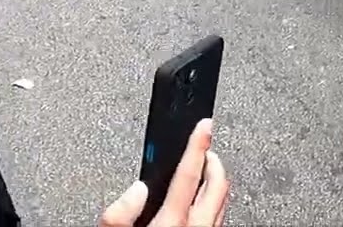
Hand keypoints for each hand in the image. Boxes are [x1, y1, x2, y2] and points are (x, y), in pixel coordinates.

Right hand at [100, 119, 228, 226]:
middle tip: (201, 148)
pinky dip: (212, 201)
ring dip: (214, 180)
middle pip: (217, 182)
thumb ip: (120, 214)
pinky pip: (218, 216)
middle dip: (212, 160)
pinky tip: (200, 202)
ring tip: (201, 171)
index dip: (197, 144)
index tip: (204, 125)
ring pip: (222, 199)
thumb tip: (136, 190)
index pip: (190, 173)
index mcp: (172, 222)